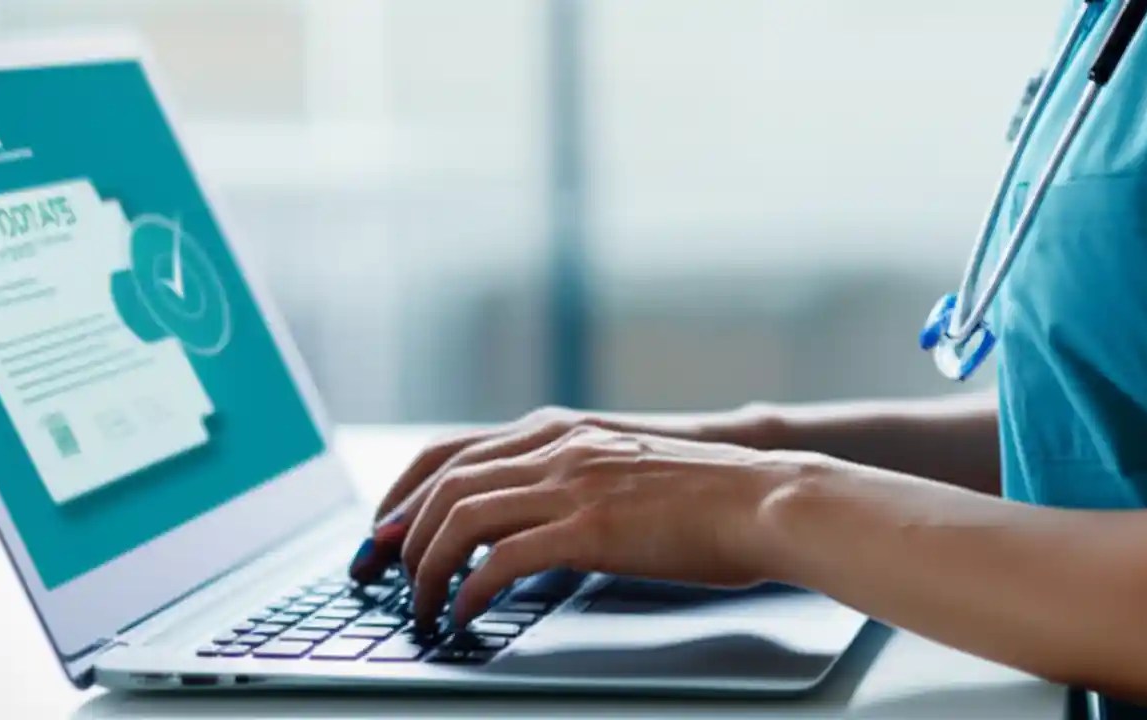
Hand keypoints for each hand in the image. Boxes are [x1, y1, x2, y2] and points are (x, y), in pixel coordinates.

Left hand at [352, 406, 741, 581]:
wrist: (764, 497)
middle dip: (402, 532)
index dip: (406, 489)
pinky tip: (465, 614)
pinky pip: (504, 559)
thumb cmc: (706, 496)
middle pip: (447, 483)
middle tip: (383, 572)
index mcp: (563, 432)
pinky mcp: (590, 528)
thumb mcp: (625, 470)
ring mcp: (573, 485)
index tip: (384, 526)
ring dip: (428, 565)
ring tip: (421, 604)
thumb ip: (575, 480)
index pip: (455, 450)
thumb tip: (534, 523)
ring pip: (463, 517)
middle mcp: (558, 449)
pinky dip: (471, 590)